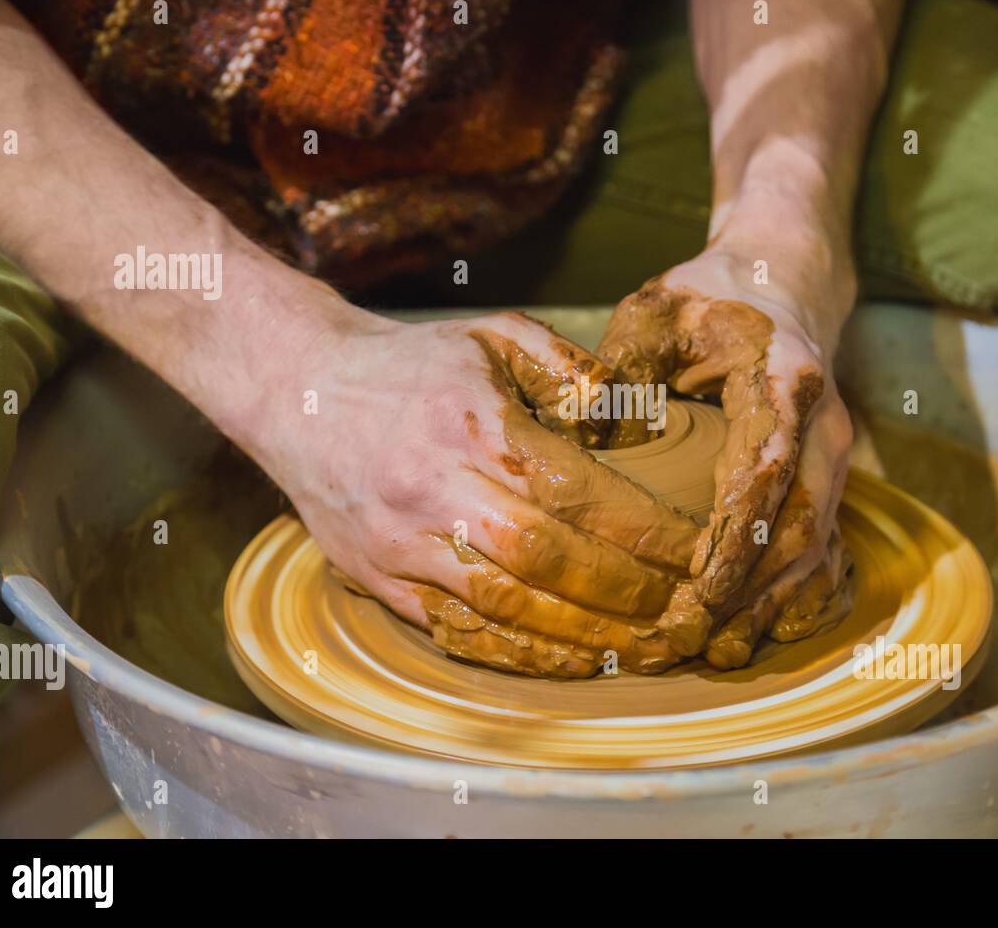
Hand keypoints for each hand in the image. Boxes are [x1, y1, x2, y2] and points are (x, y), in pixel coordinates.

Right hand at [258, 308, 700, 676]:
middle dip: (629, 594)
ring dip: (584, 637)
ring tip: (647, 650)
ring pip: (504, 607)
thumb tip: (639, 427)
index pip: (580, 493)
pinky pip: (455, 631)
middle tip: (688, 614)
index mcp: (473, 425)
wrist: (297, 389)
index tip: (700, 554)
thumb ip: (575, 373)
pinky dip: (519, 654)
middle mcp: (433, 489)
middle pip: (548, 560)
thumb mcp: (498, 336)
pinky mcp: (375, 580)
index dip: (647, 533)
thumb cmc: (414, 365)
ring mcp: (399, 543)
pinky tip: (571, 661)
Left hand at [598, 248, 854, 667]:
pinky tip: (759, 634)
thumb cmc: (705, 302)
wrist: (779, 283)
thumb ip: (622, 366)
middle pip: (803, 523)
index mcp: (785, 378)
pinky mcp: (827, 479)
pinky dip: (796, 597)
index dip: (736, 533)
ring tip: (719, 653)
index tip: (698, 588)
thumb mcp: (655, 313)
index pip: (767, 466)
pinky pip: (827, 549)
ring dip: (772, 604)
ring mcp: (833, 456)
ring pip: (818, 546)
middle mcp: (823, 424)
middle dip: (750, 590)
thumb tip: (590, 442)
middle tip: (691, 637)